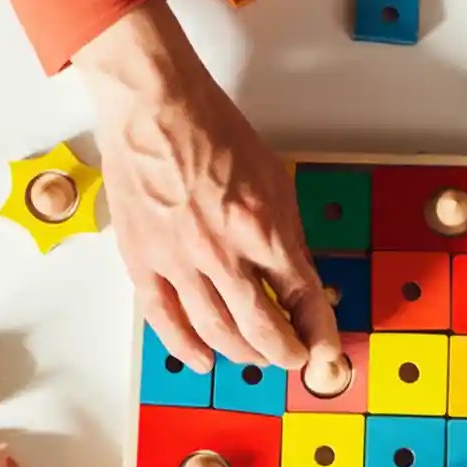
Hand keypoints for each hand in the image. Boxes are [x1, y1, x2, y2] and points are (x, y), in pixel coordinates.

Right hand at [75, 0, 339, 373]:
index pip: (302, 296)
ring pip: (217, 332)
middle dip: (284, 352)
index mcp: (262, 228)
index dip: (317, 329)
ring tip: (255, 359)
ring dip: (242, 354)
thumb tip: (294, 275)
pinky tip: (203, 360)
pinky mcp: (144, 262)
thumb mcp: (272, 177)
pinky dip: (187, 347)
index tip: (323, 345)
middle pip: (262, 327)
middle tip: (292, 358)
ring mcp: (179, 262)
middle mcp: (222, 253)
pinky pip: (166, 320)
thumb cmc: (210, 130)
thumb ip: (284, 231)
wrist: (153, 107)